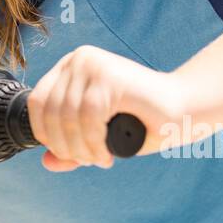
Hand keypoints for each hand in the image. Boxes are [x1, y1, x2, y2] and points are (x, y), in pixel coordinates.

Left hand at [27, 45, 183, 170]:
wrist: (185, 110)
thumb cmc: (142, 121)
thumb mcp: (98, 136)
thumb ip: (72, 146)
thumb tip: (46, 162)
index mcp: (70, 67)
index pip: (37, 102)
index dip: (45, 134)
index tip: (66, 153)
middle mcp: (79, 59)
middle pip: (50, 111)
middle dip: (64, 145)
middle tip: (87, 161)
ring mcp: (93, 64)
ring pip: (67, 116)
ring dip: (80, 148)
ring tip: (99, 159)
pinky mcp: (110, 76)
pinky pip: (88, 118)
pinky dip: (94, 143)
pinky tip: (107, 154)